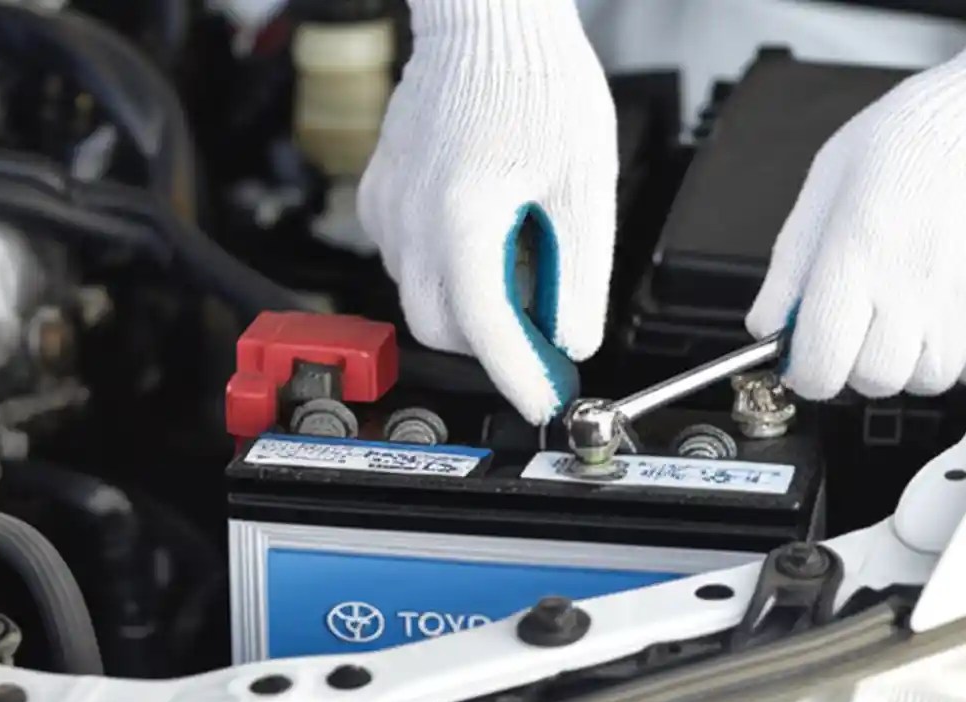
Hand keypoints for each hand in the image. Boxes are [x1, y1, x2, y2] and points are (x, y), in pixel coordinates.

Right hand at [358, 0, 617, 424]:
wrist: (486, 19)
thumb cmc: (535, 80)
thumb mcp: (584, 183)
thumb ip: (579, 272)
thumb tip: (573, 337)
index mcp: (464, 215)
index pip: (484, 327)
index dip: (518, 375)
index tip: (544, 399)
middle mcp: (412, 216)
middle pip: (442, 324)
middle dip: (493, 341)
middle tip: (545, 331)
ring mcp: (389, 202)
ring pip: (423, 291)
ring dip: (473, 298)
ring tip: (524, 255)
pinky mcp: (382, 189)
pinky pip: (409, 254)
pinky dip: (450, 263)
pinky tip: (488, 227)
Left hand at [746, 20, 965, 399]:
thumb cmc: (928, 131)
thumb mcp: (832, 178)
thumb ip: (792, 261)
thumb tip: (769, 326)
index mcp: (858, 250)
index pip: (819, 363)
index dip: (808, 371)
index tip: (812, 360)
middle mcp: (915, 287)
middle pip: (873, 380)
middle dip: (863, 356)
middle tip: (876, 313)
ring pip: (928, 380)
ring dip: (919, 353)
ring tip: (928, 291)